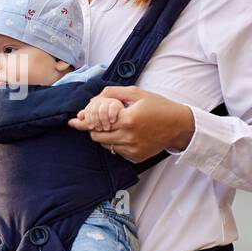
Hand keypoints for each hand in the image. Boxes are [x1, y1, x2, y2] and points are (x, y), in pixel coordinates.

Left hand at [67, 86, 194, 161]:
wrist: (179, 125)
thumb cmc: (158, 106)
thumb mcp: (136, 93)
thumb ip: (112, 93)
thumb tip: (91, 102)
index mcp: (128, 119)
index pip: (96, 123)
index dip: (83, 122)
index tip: (72, 121)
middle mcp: (129, 136)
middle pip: (97, 136)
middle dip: (92, 128)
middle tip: (94, 121)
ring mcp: (132, 149)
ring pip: (105, 145)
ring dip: (103, 135)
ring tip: (113, 125)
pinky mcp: (136, 157)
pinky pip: (116, 151)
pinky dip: (115, 142)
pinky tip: (124, 133)